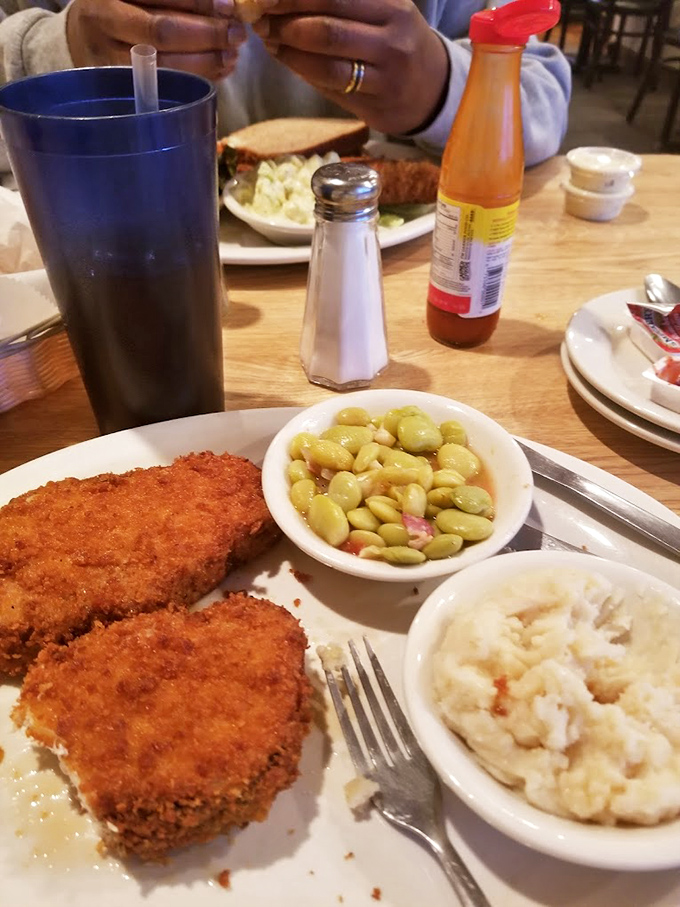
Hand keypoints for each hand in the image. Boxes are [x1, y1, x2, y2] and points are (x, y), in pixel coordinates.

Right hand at [66, 0, 247, 80]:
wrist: (81, 39)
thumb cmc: (121, 8)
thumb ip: (175, 0)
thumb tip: (223, 6)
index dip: (198, 2)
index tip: (229, 7)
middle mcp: (102, 18)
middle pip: (161, 30)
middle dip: (206, 34)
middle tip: (237, 36)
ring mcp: (106, 57)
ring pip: (163, 64)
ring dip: (205, 61)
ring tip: (231, 56)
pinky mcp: (116, 88)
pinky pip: (164, 86)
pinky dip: (196, 78)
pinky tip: (217, 71)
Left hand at [252, 0, 448, 134]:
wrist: (431, 88)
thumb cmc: (393, 41)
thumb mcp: (379, 8)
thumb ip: (340, 1)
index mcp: (391, 4)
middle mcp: (393, 36)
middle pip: (327, 26)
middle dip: (285, 22)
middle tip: (259, 18)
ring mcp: (387, 74)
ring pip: (327, 62)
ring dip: (288, 51)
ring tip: (269, 40)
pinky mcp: (378, 103)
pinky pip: (332, 87)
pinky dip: (303, 72)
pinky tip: (286, 60)